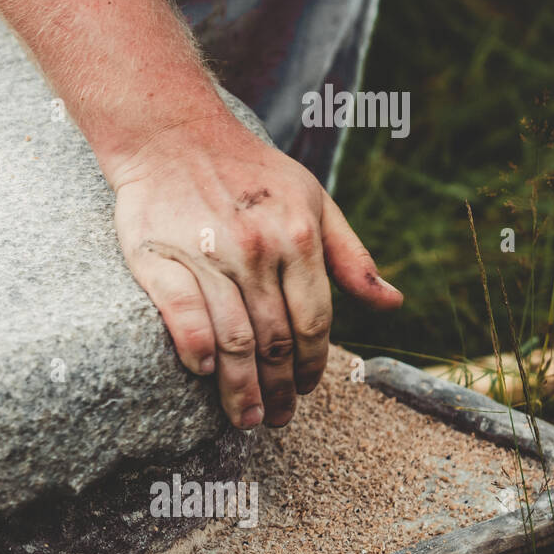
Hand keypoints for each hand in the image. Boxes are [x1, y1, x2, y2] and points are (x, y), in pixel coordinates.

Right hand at [109, 118, 402, 428]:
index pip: (314, 320)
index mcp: (298, 236)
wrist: (170, 134)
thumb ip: (351, 255)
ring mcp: (207, 254)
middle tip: (277, 419)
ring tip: (246, 417)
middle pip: (275, 339)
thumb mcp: (312, 199)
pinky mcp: (160, 257)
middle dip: (280, 389)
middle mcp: (257, 248)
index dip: (314, 365)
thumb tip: (392, 303)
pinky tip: (203, 371)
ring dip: (241, 387)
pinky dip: (196, 348)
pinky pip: (182, 315)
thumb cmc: (246, 169)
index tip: (307, 390)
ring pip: (233, 338)